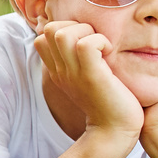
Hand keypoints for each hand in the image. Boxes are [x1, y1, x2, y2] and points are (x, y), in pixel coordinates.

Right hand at [34, 20, 143, 137]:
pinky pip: (86, 44)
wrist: (114, 131)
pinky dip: (100, 41)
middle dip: (75, 26)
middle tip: (95, 42)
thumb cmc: (109, 102)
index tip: (86, 43)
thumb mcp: (87, 79)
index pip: (43, 36)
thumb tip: (87, 41)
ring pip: (63, 34)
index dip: (65, 29)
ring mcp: (73, 73)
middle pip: (50, 29)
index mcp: (58, 70)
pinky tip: (110, 53)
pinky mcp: (91, 76)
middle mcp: (60, 70)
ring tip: (102, 48)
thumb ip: (80, 62)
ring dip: (87, 32)